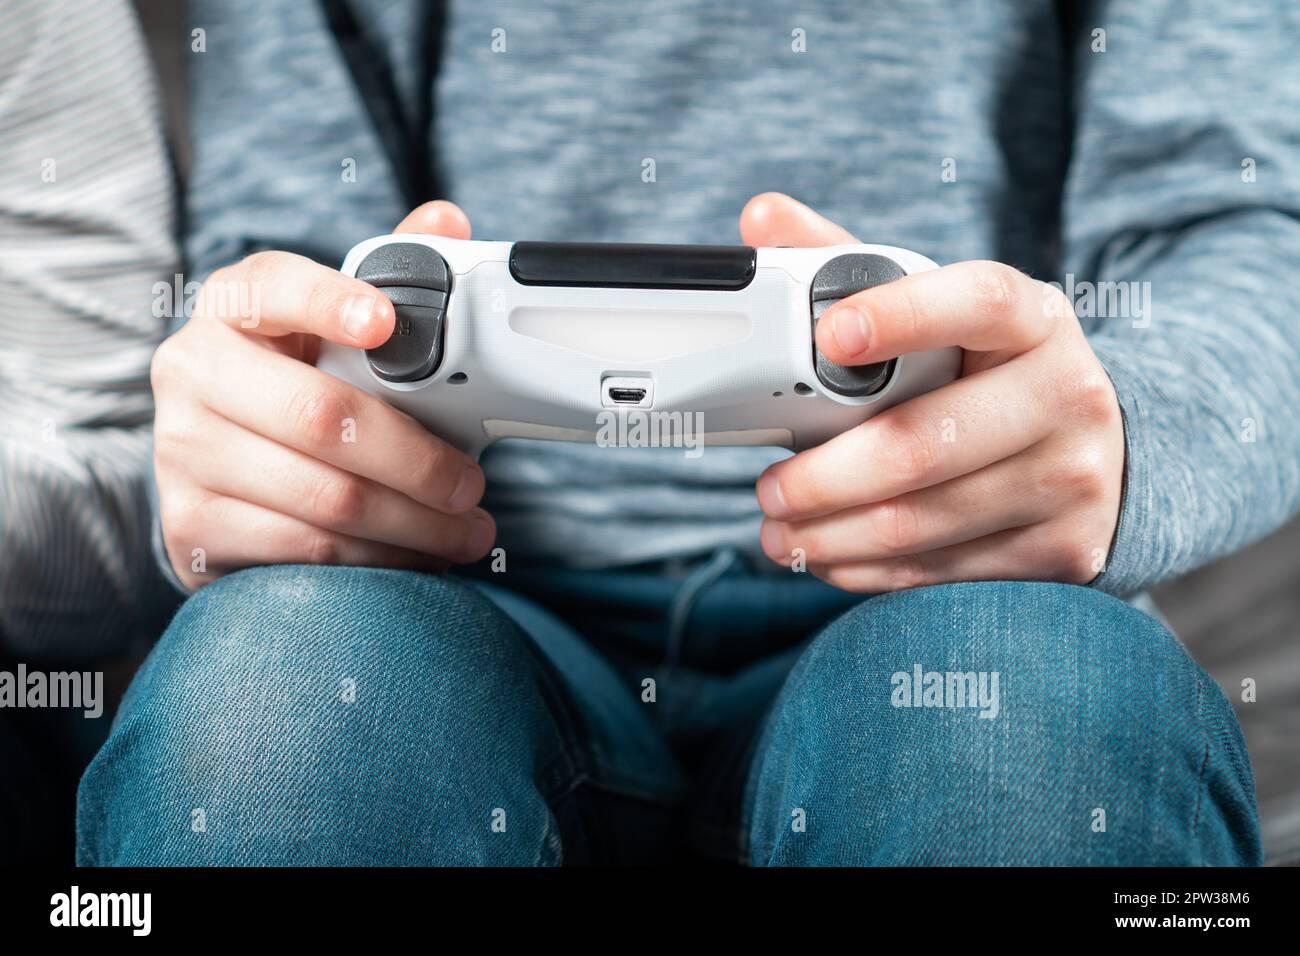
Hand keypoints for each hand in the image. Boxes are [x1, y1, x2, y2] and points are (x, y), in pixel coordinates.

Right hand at [152, 201, 494, 589]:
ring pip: (324, 497)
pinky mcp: (191, 527)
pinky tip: (418, 555)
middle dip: (416, 459)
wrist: (216, 472)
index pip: (275, 288)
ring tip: (466, 529)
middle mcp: (192, 372)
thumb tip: (446, 222)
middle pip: (320, 417)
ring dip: (413, 522)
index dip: (331, 302)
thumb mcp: (331, 328)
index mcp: (233, 308)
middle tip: (471, 485)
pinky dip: (377, 559)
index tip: (386, 323)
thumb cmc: (294, 386)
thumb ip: (388, 273)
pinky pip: (305, 549)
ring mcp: (182, 453)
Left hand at [742, 193, 1124, 591]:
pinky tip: (826, 557)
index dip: (901, 315)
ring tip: (778, 530)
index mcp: (1034, 319)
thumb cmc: (993, 373)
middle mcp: (1065, 395)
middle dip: (824, 477)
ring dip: (829, 535)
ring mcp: (1069, 479)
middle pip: (922, 444)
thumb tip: (762, 216)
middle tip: (768, 488)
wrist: (1101, 452)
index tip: (828, 335)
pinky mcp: (1061, 549)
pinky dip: (866, 571)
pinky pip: (939, 571)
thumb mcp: (944, 313)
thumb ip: (852, 264)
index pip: (976, 302)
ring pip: (919, 521)